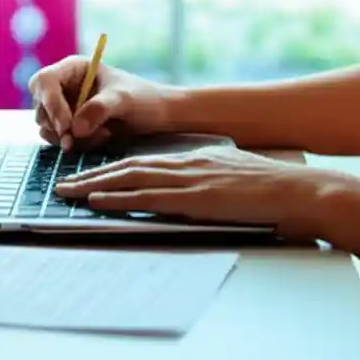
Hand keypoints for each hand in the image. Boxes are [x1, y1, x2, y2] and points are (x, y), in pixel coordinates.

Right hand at [29, 56, 175, 150]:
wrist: (158, 116)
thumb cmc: (144, 99)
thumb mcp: (123, 100)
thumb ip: (99, 109)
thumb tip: (74, 129)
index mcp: (73, 69)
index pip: (45, 82)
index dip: (50, 104)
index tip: (67, 126)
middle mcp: (64, 86)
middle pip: (40, 106)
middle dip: (58, 126)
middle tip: (79, 139)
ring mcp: (65, 107)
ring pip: (47, 126)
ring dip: (69, 137)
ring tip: (101, 135)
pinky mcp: (70, 127)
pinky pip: (58, 139)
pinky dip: (75, 144)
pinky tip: (100, 139)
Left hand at [54, 146, 340, 237]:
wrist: (295, 190)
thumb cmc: (272, 190)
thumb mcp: (233, 179)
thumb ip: (208, 182)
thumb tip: (191, 194)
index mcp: (195, 159)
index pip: (144, 162)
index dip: (113, 168)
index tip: (90, 175)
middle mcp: (186, 164)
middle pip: (128, 166)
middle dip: (92, 175)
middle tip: (64, 183)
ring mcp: (189, 179)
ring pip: (130, 178)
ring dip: (95, 185)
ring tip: (69, 192)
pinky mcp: (194, 197)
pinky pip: (147, 196)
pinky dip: (119, 197)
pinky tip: (99, 200)